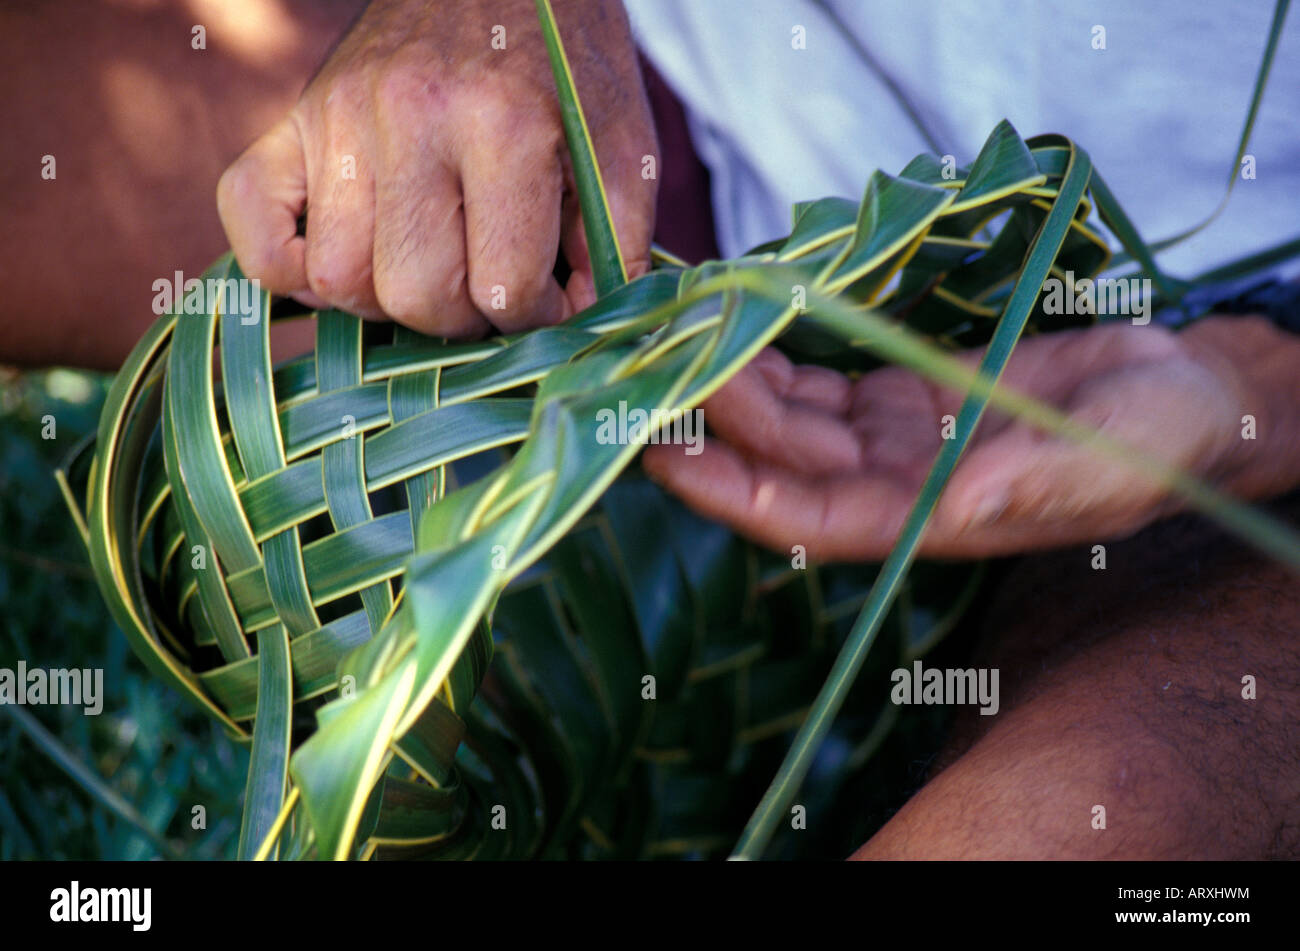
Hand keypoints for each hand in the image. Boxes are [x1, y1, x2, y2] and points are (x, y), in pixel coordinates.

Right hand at [217, 0, 655, 335]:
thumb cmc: (568, 69)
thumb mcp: (622, 149)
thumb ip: (617, 248)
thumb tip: (575, 333)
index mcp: (504, 125)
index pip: (504, 287)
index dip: (538, 315)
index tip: (551, 294)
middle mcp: (410, 117)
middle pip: (415, 295)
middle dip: (464, 319)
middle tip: (489, 285)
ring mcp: (338, 116)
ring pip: (337, 279)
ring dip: (388, 300)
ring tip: (431, 269)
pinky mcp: (293, 118)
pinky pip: (251, 222)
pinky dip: (286, 265)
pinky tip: (352, 257)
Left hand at [644, 319, 1287, 560]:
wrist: (1186, 394)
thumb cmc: (1155, 441)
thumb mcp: (1101, 465)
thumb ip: (1025, 486)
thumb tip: (953, 512)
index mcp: (928, 522)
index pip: (806, 519)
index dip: (731, 492)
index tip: (663, 455)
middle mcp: (895, 487)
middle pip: (782, 459)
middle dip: (718, 416)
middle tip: (655, 362)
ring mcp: (895, 439)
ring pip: (792, 415)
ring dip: (736, 378)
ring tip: (680, 330)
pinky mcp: (904, 393)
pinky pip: (823, 377)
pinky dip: (780, 350)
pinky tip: (738, 320)